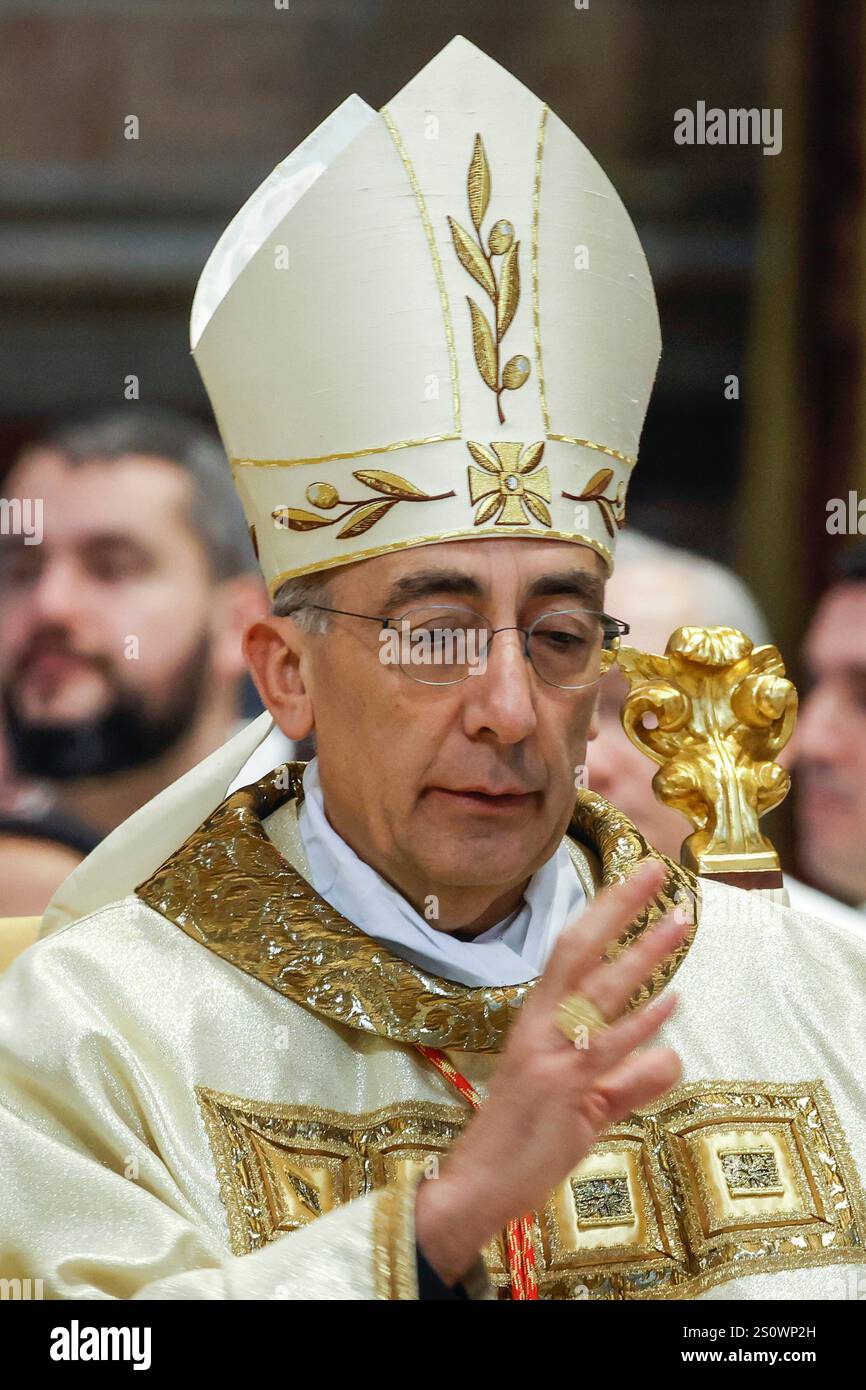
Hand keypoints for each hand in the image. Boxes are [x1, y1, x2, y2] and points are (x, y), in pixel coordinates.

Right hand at [415, 859, 685, 1284]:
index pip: (570, 949)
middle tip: (661, 876)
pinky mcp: (566, 1094)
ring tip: (679, 924)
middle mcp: (540, 1029)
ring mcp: (552, 1059)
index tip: (639, 876)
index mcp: (536, 1018)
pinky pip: (612, 1056)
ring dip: (646, 959)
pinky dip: (643, 1033)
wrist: (477, 1183)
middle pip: (584, 956)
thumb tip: (668, 1055)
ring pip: (605, 997)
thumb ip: (624, 1076)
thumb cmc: (520, 1136)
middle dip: (624, 913)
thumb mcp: (572, 1096)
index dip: (604, 910)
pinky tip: (669, 1011)